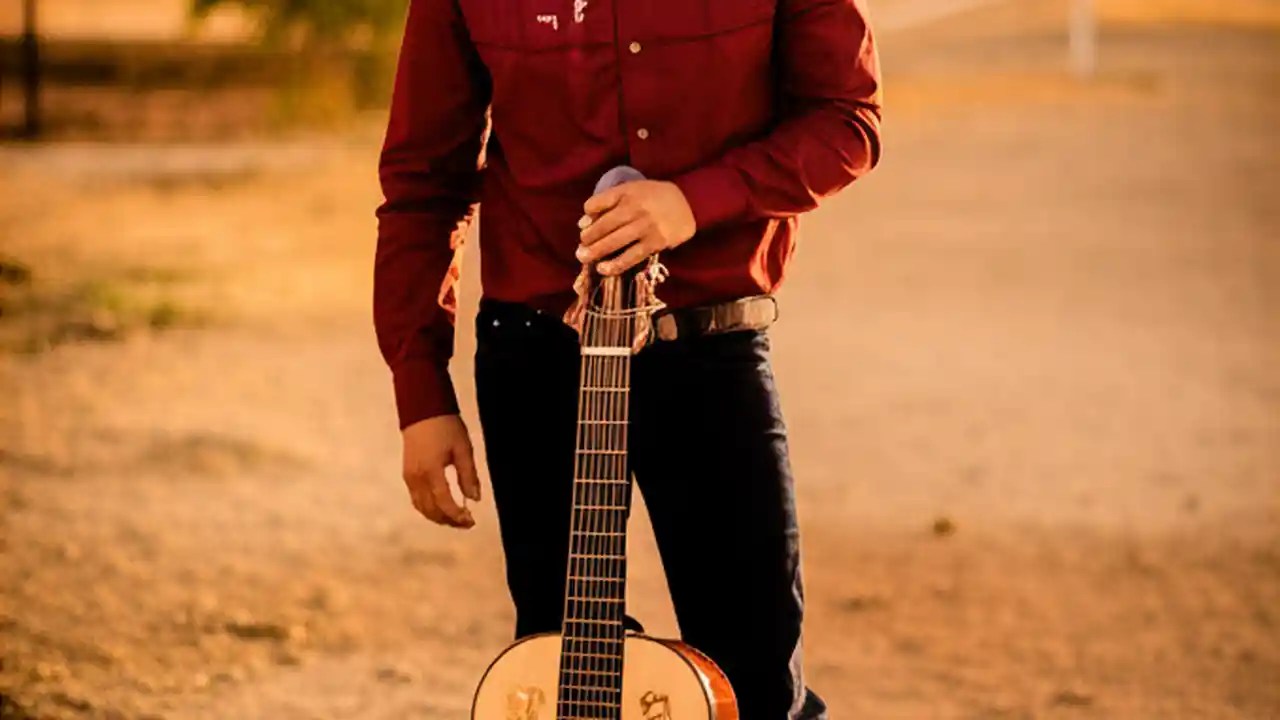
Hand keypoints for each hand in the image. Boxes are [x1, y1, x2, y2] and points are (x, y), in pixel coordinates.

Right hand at [401, 414, 480, 528]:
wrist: (422, 411)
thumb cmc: (446, 427)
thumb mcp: (463, 449)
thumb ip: (469, 476)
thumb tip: (475, 499)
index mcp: (431, 471)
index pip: (443, 502)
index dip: (457, 515)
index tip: (471, 520)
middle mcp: (416, 478)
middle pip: (431, 510)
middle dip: (449, 520)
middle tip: (467, 522)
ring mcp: (409, 477)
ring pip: (421, 507)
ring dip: (438, 517)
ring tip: (455, 519)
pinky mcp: (407, 474)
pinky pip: (416, 499)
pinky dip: (428, 509)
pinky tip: (441, 508)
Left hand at [577, 180, 695, 275]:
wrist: (688, 204)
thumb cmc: (654, 197)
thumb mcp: (633, 190)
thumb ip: (608, 202)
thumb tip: (583, 221)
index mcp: (627, 192)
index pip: (599, 202)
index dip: (588, 214)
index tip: (582, 226)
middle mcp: (636, 208)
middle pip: (605, 224)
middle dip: (589, 238)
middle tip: (579, 249)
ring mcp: (646, 226)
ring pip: (616, 241)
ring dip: (597, 251)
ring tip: (584, 258)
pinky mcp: (655, 242)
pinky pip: (632, 256)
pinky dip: (616, 264)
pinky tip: (603, 269)